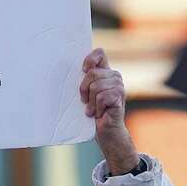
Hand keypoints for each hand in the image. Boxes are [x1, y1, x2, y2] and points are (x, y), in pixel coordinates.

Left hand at [79, 48, 138, 174]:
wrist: (106, 132)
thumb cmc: (94, 113)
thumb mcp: (86, 94)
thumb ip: (84, 81)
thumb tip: (66, 70)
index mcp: (105, 72)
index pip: (99, 53)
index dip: (89, 60)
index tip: (83, 71)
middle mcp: (114, 76)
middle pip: (92, 73)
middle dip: (84, 89)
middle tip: (86, 102)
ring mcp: (119, 86)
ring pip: (95, 86)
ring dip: (91, 102)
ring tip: (94, 110)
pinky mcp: (120, 97)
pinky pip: (101, 97)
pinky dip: (97, 108)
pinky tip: (100, 113)